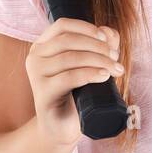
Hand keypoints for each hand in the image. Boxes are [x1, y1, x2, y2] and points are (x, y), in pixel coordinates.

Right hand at [25, 18, 122, 146]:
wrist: (63, 126)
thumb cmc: (77, 93)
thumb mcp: (91, 65)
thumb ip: (100, 46)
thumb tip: (109, 31)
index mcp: (43, 45)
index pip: (62, 25)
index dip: (85, 27)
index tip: (105, 38)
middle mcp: (35, 57)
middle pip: (67, 40)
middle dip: (96, 46)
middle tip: (116, 57)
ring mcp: (36, 75)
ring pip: (69, 57)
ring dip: (97, 60)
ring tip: (115, 69)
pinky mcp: (42, 93)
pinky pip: (68, 77)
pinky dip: (89, 74)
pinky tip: (103, 76)